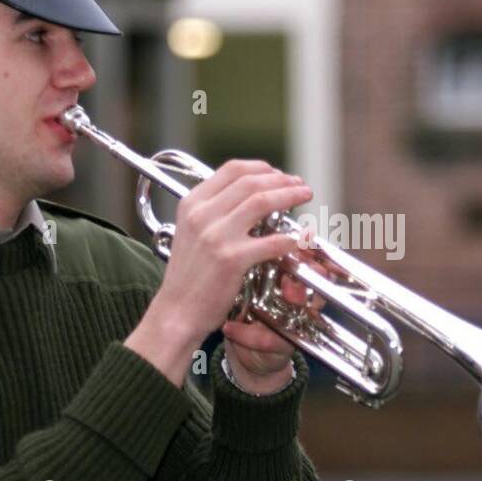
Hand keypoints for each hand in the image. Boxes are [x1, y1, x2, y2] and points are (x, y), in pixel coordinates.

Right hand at [125, 160, 311, 382]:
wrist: (176, 312)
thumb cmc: (188, 278)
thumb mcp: (191, 233)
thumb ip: (213, 213)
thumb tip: (248, 198)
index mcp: (192, 203)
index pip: (231, 170)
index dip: (261, 168)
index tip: (278, 174)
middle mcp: (202, 214)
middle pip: (251, 182)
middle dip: (282, 180)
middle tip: (300, 186)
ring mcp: (216, 235)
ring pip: (263, 202)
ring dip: (290, 196)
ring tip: (304, 197)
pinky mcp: (231, 258)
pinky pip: (271, 241)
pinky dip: (291, 238)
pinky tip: (299, 238)